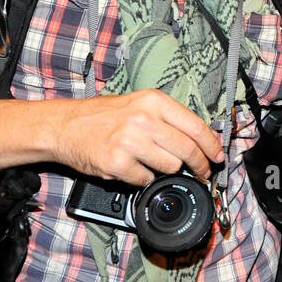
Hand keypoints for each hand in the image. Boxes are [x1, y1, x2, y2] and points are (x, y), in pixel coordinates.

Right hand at [50, 87, 223, 183]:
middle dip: (200, 165)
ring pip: (171, 167)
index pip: (196, 126)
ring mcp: (131, 142)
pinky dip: (143, 178)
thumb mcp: (138, 104)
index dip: (212, 146)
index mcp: (154, 102)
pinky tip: (132, 167)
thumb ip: (167, 119)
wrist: (64, 126)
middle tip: (202, 172)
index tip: (218, 157)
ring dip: (165, 170)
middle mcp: (144, 119)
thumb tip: (199, 139)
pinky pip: (146, 179)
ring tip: (150, 162)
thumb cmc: (101, 116)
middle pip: (189, 150)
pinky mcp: (118, 163)